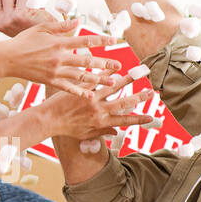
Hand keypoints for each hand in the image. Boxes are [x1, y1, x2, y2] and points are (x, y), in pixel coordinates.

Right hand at [5, 21, 121, 96]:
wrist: (8, 58)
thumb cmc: (23, 41)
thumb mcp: (42, 28)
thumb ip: (61, 26)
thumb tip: (77, 21)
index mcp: (59, 42)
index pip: (85, 40)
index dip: (100, 40)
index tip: (113, 40)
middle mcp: (60, 57)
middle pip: (87, 61)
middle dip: (105, 64)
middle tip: (119, 66)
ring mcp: (55, 71)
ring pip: (81, 76)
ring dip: (98, 79)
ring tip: (112, 82)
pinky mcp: (50, 81)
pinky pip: (68, 87)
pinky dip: (80, 91)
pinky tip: (91, 95)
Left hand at [43, 77, 159, 138]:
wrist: (48, 120)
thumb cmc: (66, 129)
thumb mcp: (85, 134)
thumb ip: (102, 132)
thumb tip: (116, 133)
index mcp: (101, 122)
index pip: (124, 121)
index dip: (139, 119)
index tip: (151, 117)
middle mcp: (98, 110)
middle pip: (123, 103)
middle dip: (139, 97)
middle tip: (152, 92)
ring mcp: (91, 99)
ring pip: (113, 88)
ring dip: (127, 80)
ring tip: (138, 73)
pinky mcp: (83, 89)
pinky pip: (97, 79)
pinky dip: (107, 73)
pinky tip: (116, 67)